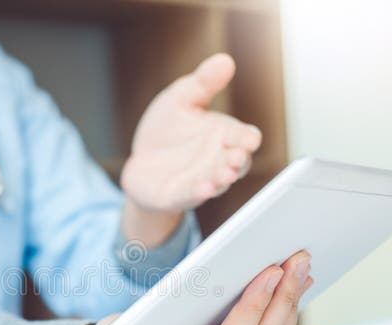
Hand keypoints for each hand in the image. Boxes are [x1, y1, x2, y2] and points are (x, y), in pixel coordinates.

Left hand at [120, 54, 261, 245]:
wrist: (142, 162)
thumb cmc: (168, 130)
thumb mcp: (181, 99)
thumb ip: (203, 83)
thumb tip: (224, 60)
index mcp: (223, 136)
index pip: (243, 137)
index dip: (247, 138)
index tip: (249, 139)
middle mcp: (217, 160)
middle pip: (236, 163)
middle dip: (238, 161)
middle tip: (237, 157)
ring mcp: (200, 180)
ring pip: (218, 182)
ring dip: (222, 179)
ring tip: (225, 175)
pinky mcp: (178, 195)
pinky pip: (191, 196)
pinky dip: (198, 193)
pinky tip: (203, 188)